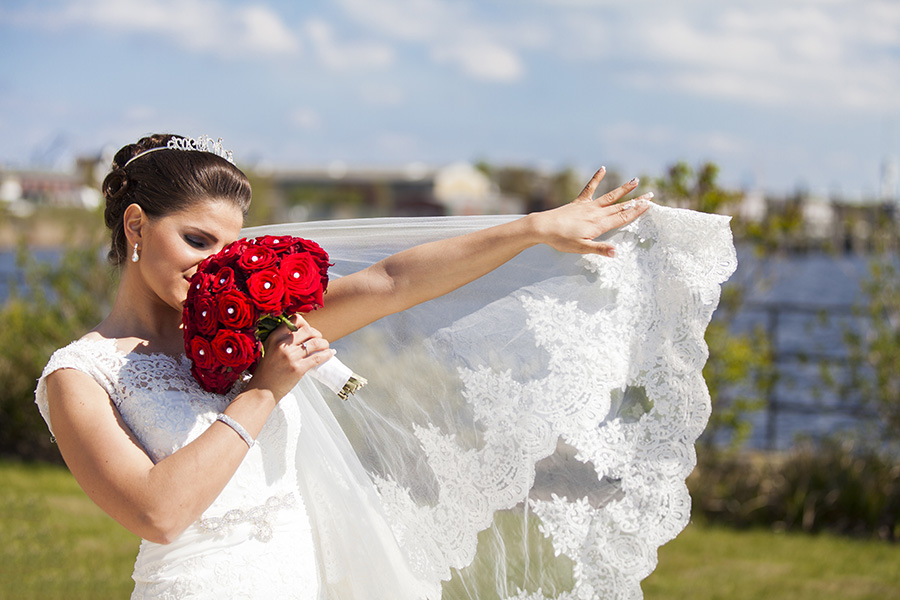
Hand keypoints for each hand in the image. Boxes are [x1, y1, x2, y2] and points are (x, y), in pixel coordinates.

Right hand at [245, 314, 333, 401]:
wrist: (263, 389)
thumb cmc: (268, 370)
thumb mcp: (270, 348)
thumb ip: (283, 339)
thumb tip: (303, 331)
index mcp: (275, 337)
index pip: (295, 320)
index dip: (305, 323)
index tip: (308, 330)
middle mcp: (283, 345)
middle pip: (308, 330)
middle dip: (317, 334)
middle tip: (319, 339)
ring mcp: (291, 357)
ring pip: (316, 343)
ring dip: (324, 343)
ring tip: (325, 346)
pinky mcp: (298, 368)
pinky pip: (318, 357)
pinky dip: (327, 354)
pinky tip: (330, 354)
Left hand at [529, 167, 652, 256]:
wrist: (543, 227)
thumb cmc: (561, 240)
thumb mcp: (581, 248)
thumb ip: (600, 249)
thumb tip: (617, 253)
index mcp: (599, 224)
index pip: (623, 217)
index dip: (637, 211)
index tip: (649, 204)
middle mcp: (596, 213)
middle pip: (621, 206)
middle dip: (637, 201)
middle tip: (651, 194)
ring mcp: (588, 206)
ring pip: (610, 196)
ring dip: (623, 189)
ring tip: (635, 180)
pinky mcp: (579, 202)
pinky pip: (589, 188)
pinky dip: (596, 178)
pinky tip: (602, 168)